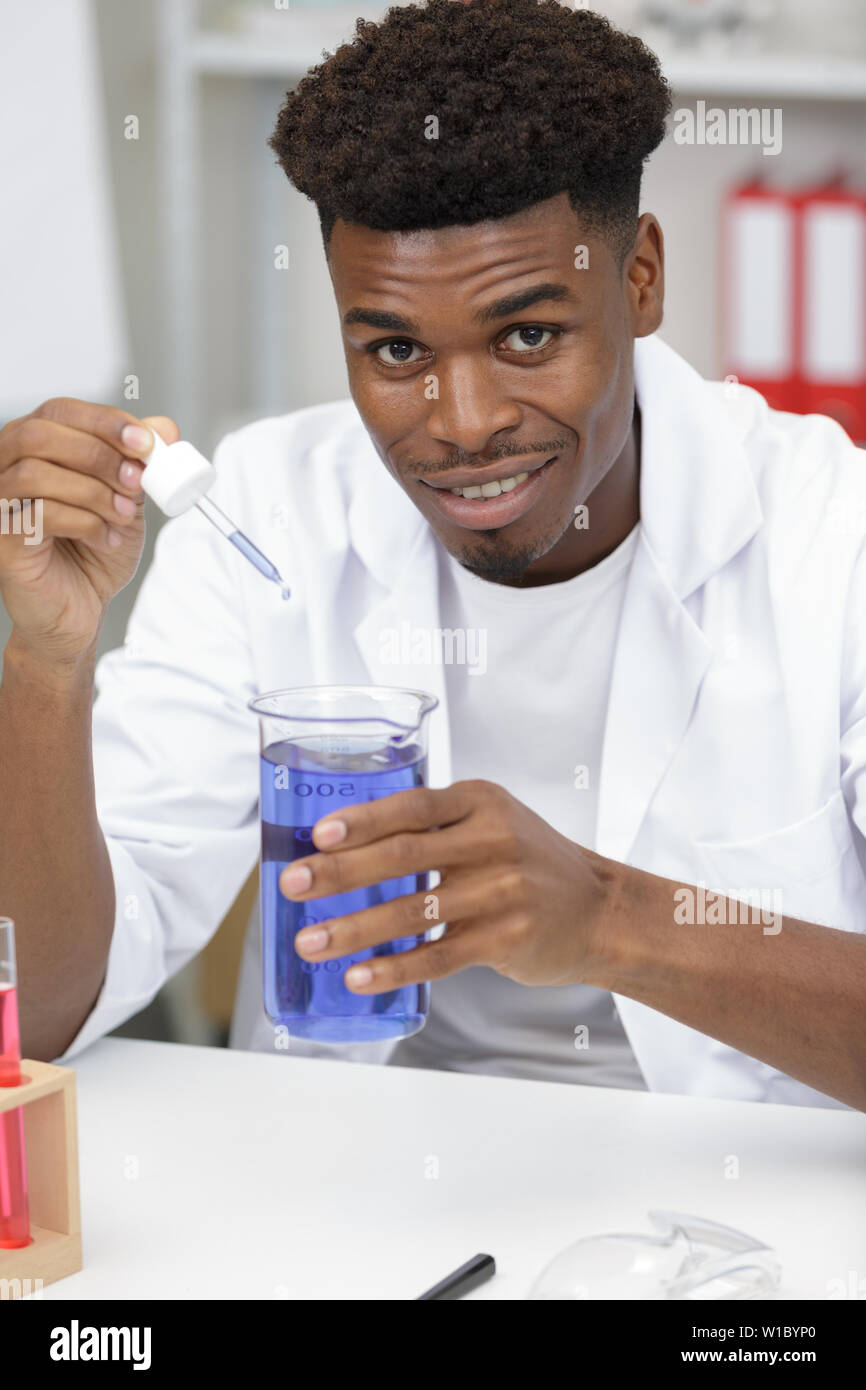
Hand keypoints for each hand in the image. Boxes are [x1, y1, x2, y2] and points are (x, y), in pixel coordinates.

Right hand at [0, 398, 177, 664]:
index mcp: (36, 447)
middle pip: (40, 434)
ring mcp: (0, 503)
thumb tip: (164, 428)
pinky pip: (39, 515)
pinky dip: (84, 523)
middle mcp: (7, 467)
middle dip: (98, 454)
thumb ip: (139, 461)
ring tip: (124, 515)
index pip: (60, 411)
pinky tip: (106, 539)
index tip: (145, 442)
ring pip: (36, 473)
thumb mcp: (127, 498)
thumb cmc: (95, 551)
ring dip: (93, 491)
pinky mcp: (3, 539)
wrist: (80, 609)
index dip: (104, 421)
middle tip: (136, 482)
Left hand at [281, 779, 617, 994]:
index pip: (411, 804)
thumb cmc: (532, 862)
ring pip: (412, 911)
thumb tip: (345, 846)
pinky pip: (436, 956)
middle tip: (293, 885)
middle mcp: (492, 840)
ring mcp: (502, 891)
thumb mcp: (493, 822)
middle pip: (402, 855)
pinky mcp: (506, 939)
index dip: (361, 820)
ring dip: (353, 929)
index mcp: (481, 802)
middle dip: (339, 872)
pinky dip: (392, 969)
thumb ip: (435, 825)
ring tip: (310, 942)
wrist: (600, 909)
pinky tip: (359, 977)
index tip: (317, 835)